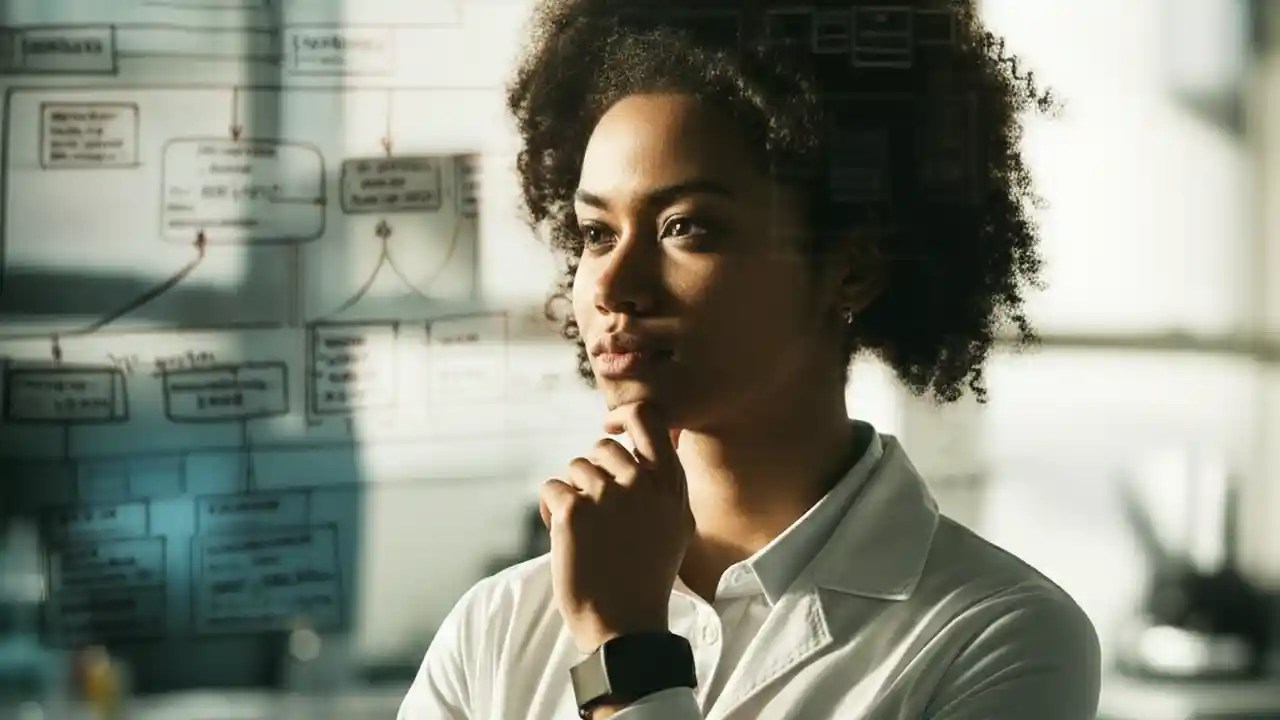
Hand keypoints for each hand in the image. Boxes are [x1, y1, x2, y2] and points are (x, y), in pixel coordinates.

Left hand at [539, 402, 691, 654]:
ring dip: (574, 496)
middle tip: (600, 515)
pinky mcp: (573, 511)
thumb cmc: (647, 575)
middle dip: (594, 474)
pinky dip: (551, 511)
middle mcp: (642, 482)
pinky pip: (551, 489)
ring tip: (588, 534)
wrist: (624, 625)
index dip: (623, 415)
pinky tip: (567, 538)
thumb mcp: (676, 523)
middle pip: (602, 447)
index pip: (648, 417)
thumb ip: (666, 480)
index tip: (610, 428)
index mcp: (671, 483)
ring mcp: (607, 494)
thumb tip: (652, 439)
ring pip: (575, 469)